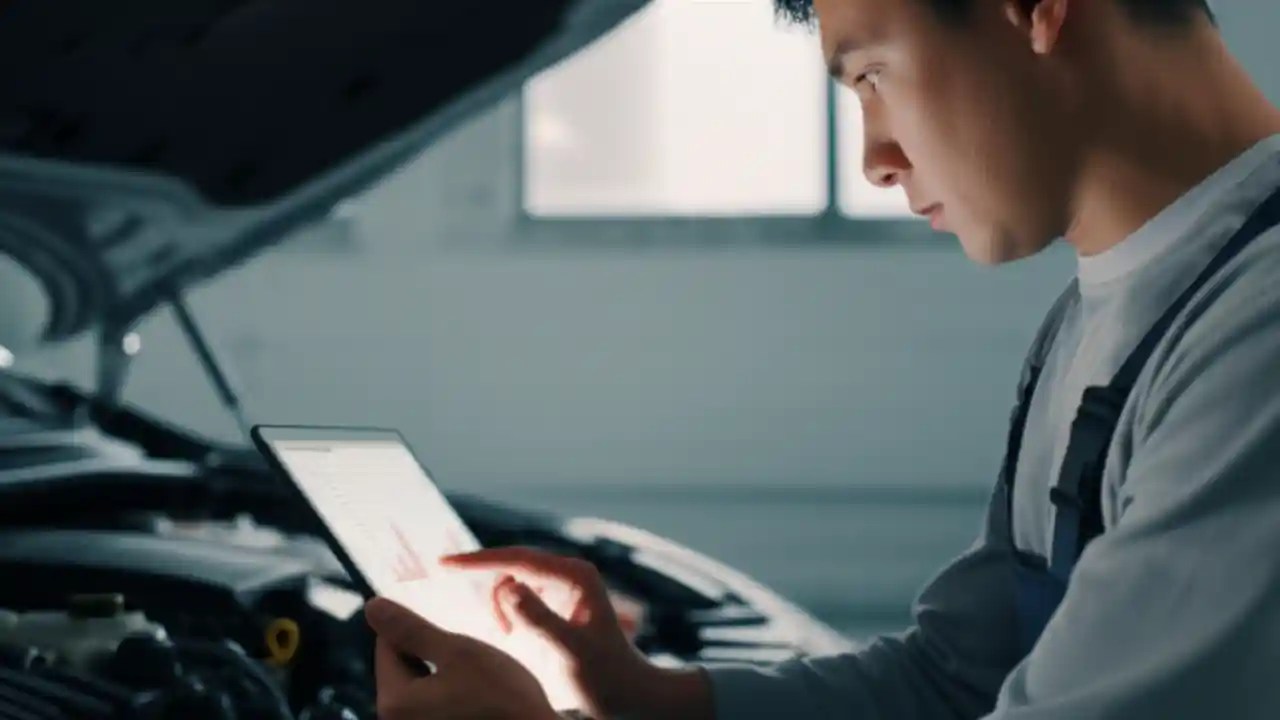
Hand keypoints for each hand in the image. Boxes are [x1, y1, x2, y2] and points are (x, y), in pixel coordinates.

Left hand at [365, 596, 558, 719]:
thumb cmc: (500, 696)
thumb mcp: (456, 652)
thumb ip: (412, 629)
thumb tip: (371, 606)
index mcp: (393, 701)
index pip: (387, 645)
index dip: (420, 630)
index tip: (451, 634)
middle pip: (400, 667)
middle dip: (429, 653)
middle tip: (466, 658)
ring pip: (418, 685)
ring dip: (441, 673)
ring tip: (474, 677)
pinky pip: (432, 704)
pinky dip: (449, 693)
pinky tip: (475, 695)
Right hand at [442, 547, 711, 719]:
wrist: (631, 696)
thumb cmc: (608, 678)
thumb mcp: (572, 652)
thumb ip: (540, 620)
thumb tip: (508, 588)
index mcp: (576, 575)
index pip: (518, 558)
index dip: (478, 560)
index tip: (443, 564)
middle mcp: (569, 574)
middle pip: (511, 567)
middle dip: (495, 595)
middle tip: (503, 633)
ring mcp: (563, 587)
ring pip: (512, 583)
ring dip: (503, 608)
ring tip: (512, 639)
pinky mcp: (556, 603)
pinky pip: (519, 597)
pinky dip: (508, 613)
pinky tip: (512, 634)